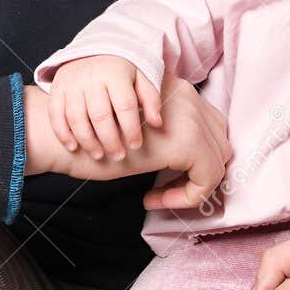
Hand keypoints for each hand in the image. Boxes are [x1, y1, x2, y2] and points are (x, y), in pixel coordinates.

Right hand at [24, 78, 230, 205]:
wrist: (68, 139)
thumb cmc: (92, 137)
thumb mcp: (135, 128)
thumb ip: (162, 130)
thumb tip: (186, 159)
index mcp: (176, 89)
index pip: (212, 122)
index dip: (201, 152)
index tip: (172, 175)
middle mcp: (188, 97)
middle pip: (221, 138)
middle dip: (203, 169)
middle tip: (171, 190)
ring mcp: (190, 118)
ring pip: (219, 159)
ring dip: (194, 185)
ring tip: (160, 198)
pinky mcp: (187, 143)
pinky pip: (208, 178)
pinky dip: (187, 197)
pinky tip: (153, 200)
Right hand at [47, 55, 162, 160]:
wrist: (92, 51)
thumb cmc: (121, 71)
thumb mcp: (141, 78)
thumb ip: (150, 99)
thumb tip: (156, 123)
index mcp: (115, 73)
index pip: (125, 105)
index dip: (131, 129)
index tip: (135, 145)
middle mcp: (91, 77)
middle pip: (100, 115)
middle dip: (110, 140)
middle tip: (118, 156)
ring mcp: (71, 83)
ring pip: (76, 117)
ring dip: (87, 141)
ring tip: (99, 155)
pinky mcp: (57, 89)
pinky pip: (56, 114)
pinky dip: (63, 134)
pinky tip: (73, 147)